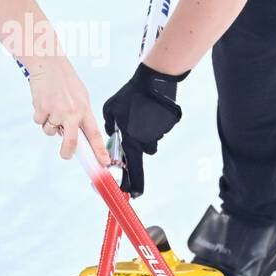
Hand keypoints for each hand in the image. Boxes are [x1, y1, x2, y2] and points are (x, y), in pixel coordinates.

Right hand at [29, 59, 110, 165]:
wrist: (48, 64)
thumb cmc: (65, 80)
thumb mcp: (80, 96)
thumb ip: (80, 115)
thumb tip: (77, 134)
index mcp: (84, 109)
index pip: (94, 134)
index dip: (100, 151)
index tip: (104, 162)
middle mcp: (72, 112)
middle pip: (71, 142)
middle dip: (67, 152)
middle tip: (66, 154)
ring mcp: (56, 111)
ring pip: (49, 131)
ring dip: (48, 124)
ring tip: (50, 107)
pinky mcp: (42, 108)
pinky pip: (39, 122)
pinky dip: (39, 115)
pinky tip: (42, 102)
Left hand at [102, 62, 188, 196]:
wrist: (154, 82)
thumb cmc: (130, 95)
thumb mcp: (111, 110)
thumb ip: (108, 126)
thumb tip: (108, 133)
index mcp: (132, 141)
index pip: (133, 170)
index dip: (133, 184)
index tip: (134, 193)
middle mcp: (147, 141)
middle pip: (142, 152)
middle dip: (138, 145)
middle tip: (135, 132)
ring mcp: (159, 133)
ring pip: (150, 139)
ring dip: (144, 132)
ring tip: (139, 114)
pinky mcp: (168, 125)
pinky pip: (158, 128)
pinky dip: (153, 122)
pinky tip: (149, 110)